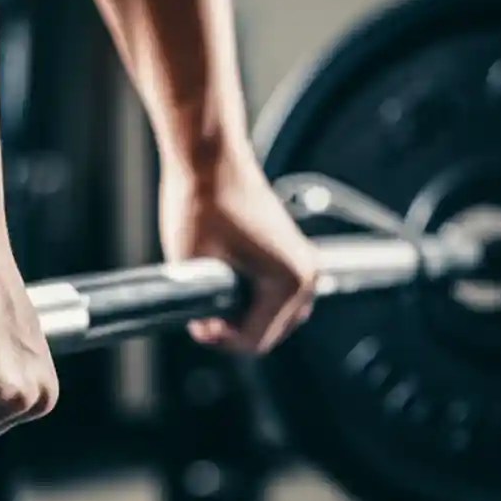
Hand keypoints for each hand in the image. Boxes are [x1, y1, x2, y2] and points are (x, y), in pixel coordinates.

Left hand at [160, 154, 317, 354]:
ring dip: (245, 318)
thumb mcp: (193, 269)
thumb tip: (209, 331)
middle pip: (270, 334)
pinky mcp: (295, 253)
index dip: (219, 340)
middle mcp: (307, 275)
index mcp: (289, 282)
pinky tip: (229, 288)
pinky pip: (280, 298)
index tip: (195, 323)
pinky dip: (255, 301)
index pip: (255, 341)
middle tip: (201, 315)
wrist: (210, 159)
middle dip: (234, 331)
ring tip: (213, 301)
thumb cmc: (200, 204)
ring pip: (277, 319)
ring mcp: (305, 263)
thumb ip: (206, 311)